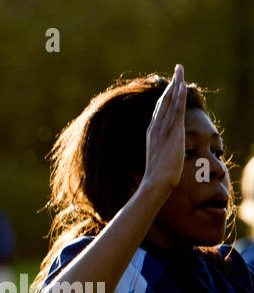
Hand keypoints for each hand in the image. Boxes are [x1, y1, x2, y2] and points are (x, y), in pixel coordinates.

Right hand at [141, 65, 187, 196]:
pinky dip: (178, 96)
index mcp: (151, 133)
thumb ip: (159, 151)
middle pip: (163, 101)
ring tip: (180, 70)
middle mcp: (155, 127)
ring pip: (170, 101)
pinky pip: (177, 109)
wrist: (156, 182)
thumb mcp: (157, 160)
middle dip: (171, 85)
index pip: (159, 110)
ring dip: (176, 84)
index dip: (165, 97)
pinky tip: (182, 85)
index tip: (171, 86)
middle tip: (177, 71)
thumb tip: (160, 155)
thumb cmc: (157, 176)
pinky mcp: (173, 131)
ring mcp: (163, 128)